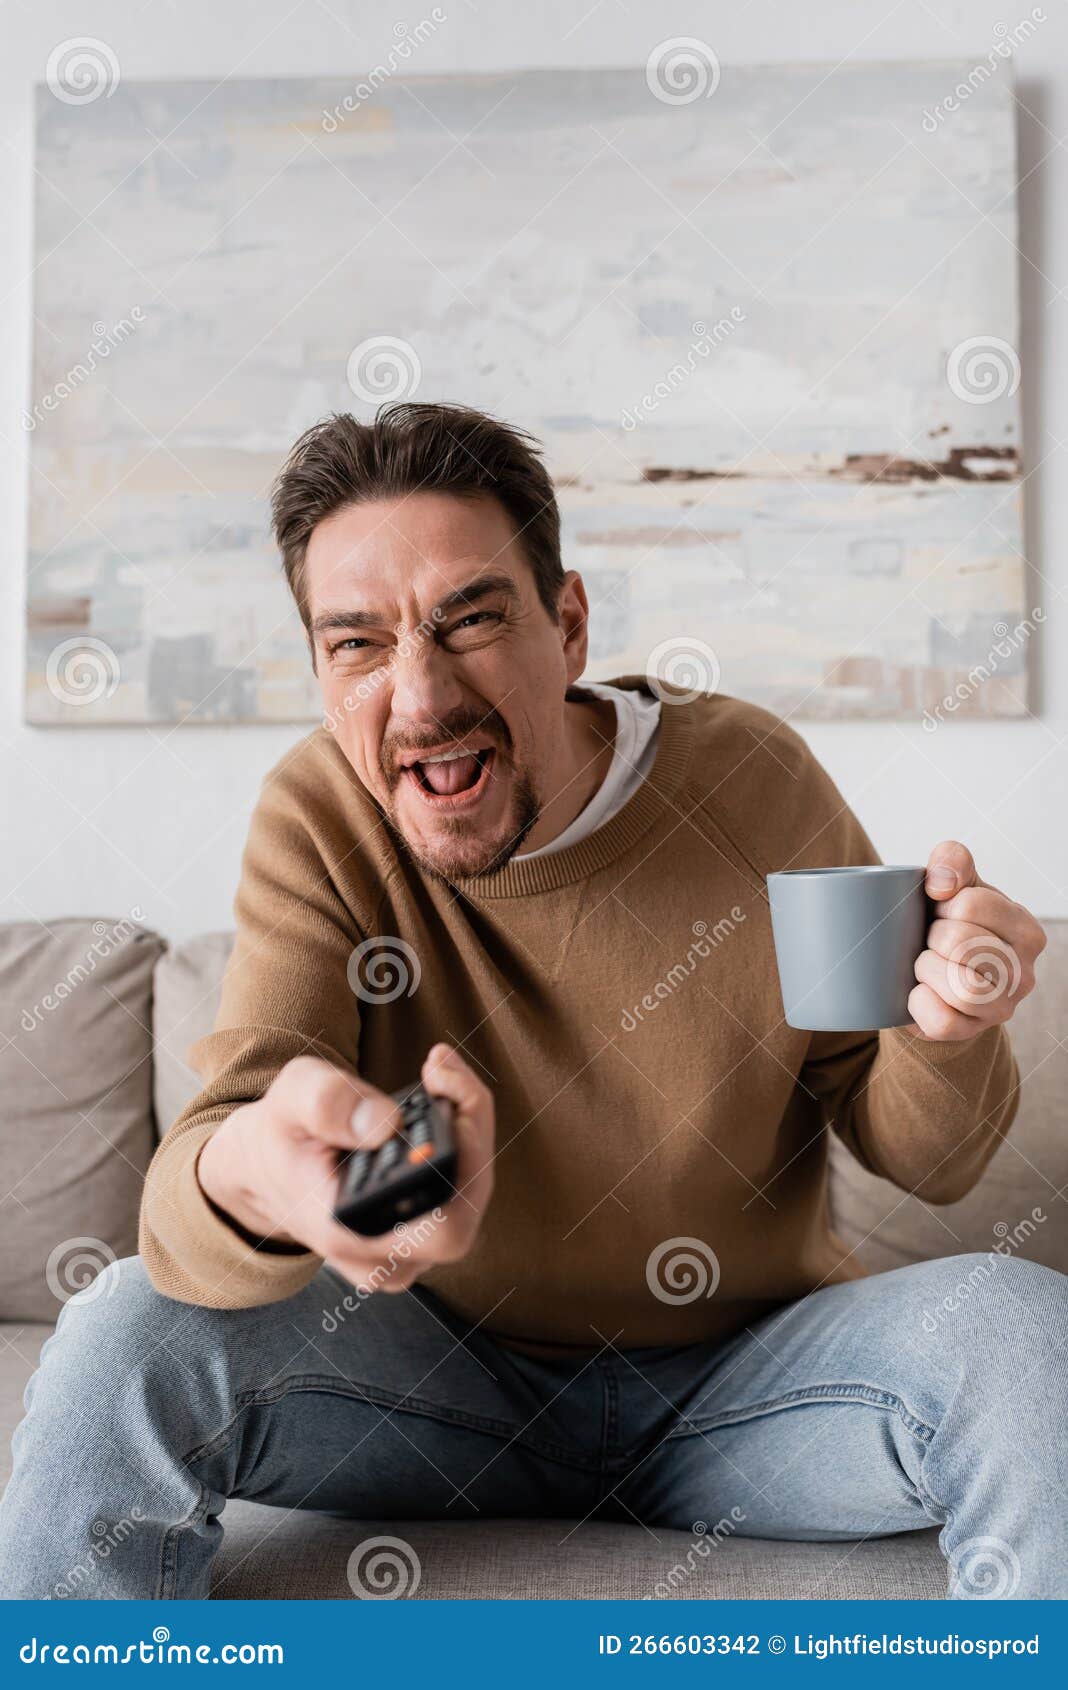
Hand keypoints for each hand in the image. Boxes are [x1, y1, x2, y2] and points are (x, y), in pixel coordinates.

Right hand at [197, 1044, 493, 1291]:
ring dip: (469, 1127)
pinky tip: (443, 1093)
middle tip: (445, 1072)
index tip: (443, 1092)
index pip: (441, 1226)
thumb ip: (329, 1105)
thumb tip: (388, 1123)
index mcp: (348, 1233)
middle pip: (467, 1205)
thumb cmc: (281, 1134)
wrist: (267, 1167)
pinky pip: (460, 1188)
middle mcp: (383, 1256)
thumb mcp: (289, 1100)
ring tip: (442, 1071)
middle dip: (472, 1130)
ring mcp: (405, 1253)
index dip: (462, 1162)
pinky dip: (460, 1138)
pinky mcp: (418, 1233)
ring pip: (469, 1194)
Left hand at [909, 841, 1045, 1040]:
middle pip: (960, 943)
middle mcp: (1024, 972)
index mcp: (1026, 930)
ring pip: (961, 987)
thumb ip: (952, 861)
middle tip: (930, 939)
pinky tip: (920, 991)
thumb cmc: (946, 926)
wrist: (934, 976)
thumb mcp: (953, 886)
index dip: (943, 903)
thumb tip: (941, 881)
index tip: (942, 910)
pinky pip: (941, 1020)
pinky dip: (918, 1003)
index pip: (972, 904)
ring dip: (926, 968)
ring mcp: (1001, 1007)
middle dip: (932, 936)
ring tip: (925, 963)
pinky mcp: (971, 1032)